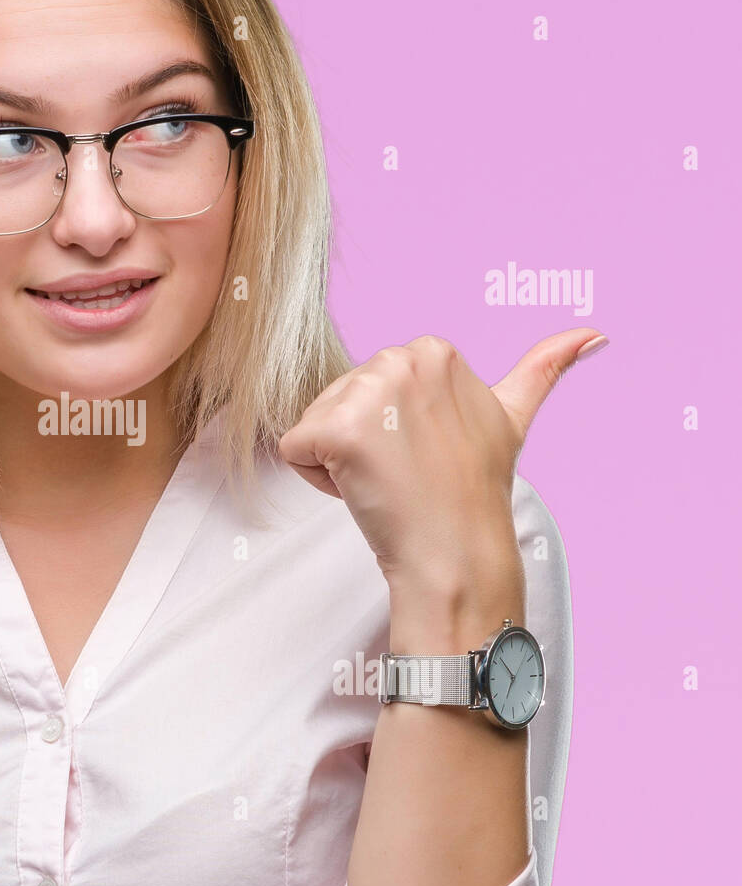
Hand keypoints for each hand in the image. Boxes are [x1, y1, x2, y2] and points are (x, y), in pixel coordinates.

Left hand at [277, 328, 607, 595]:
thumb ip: (545, 368)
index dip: (390, 427)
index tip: (425, 453)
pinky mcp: (334, 430)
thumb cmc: (475, 492)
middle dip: (362, 441)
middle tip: (404, 473)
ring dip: (337, 460)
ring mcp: (367, 393)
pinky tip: (361, 490)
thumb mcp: (512, 417)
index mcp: (434, 351)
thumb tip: (592, 333)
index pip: (371, 385)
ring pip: (314, 423)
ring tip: (388, 481)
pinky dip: (316, 478)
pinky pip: (293, 450)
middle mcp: (399, 359)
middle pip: (338, 399)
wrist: (458, 552)